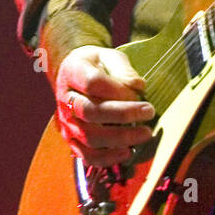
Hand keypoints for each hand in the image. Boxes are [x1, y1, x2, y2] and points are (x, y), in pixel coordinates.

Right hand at [55, 46, 154, 167]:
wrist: (73, 75)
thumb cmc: (96, 65)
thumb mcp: (109, 56)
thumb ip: (123, 69)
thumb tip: (138, 86)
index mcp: (72, 72)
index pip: (92, 83)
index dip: (118, 90)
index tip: (139, 93)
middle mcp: (65, 99)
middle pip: (90, 112)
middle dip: (123, 114)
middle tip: (149, 112)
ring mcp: (66, 121)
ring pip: (89, 137)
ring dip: (120, 138)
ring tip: (145, 133)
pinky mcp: (71, 139)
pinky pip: (86, 155)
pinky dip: (108, 158)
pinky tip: (128, 152)